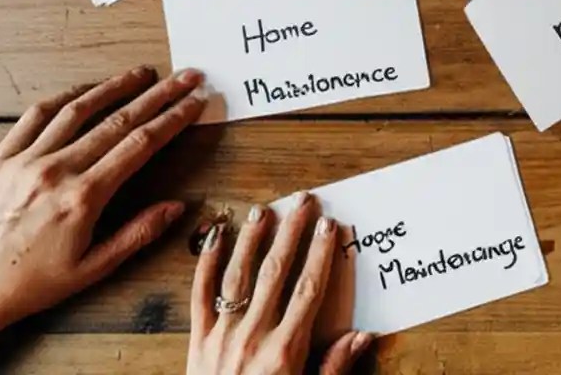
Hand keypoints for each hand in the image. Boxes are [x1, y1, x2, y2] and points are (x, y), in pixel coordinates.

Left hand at [0, 67, 204, 373]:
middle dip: (158, 95)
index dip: (173, 119)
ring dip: (115, 87)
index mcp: (83, 198)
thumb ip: (138, 234)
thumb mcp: (94, 268)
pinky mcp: (2, 157)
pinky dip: (66, 98)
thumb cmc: (33, 283)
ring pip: (79, 110)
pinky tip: (87, 91)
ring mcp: (26, 160)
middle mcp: (55, 171)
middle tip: (184, 76)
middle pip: (118, 121)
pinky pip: (37, 116)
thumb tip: (177, 207)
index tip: (194, 102)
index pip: (140, 145)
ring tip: (142, 73)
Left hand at [189, 196, 371, 373]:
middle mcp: (253, 337)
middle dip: (292, 233)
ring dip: (252, 239)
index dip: (321, 254)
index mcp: (285, 352)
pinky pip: (201, 294)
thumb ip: (334, 368)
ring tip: (264, 209)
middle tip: (304, 202)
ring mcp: (222, 337)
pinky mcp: (197, 341)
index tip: (330, 226)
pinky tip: (216, 236)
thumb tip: (363, 336)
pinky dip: (207, 262)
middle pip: (276, 273)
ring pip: (238, 276)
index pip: (308, 290)